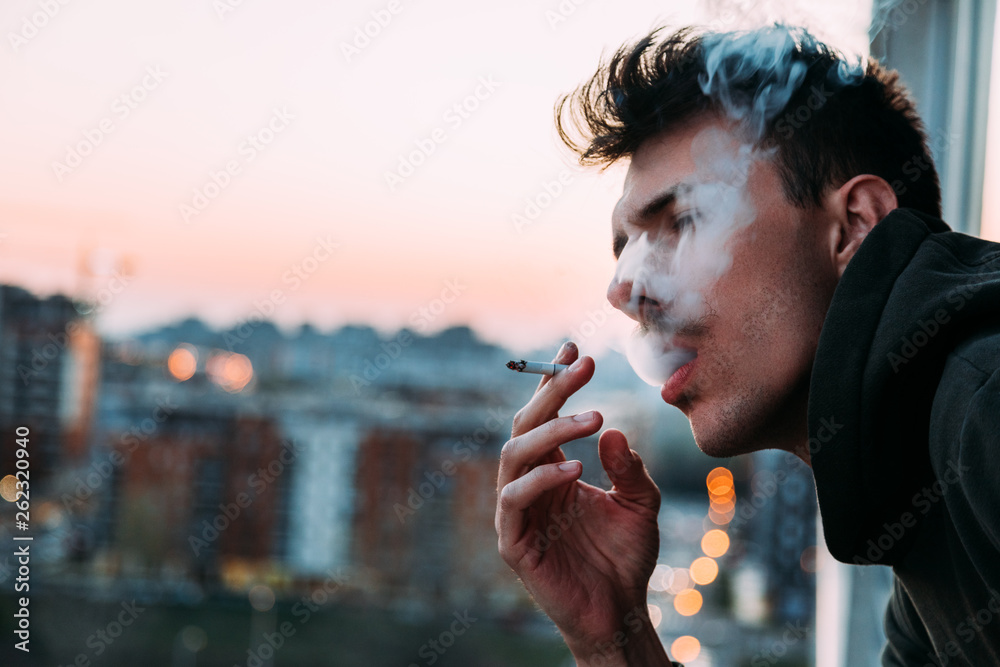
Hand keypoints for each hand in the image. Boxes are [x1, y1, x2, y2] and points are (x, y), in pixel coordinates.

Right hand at [495, 342, 671, 665]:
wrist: (620, 612)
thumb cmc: (625, 557)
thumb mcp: (643, 503)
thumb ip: (630, 467)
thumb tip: (613, 430)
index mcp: (552, 469)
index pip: (545, 416)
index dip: (554, 381)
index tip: (575, 348)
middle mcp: (530, 483)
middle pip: (526, 425)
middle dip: (553, 392)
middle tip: (584, 366)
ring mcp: (517, 511)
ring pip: (513, 455)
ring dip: (550, 431)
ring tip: (592, 418)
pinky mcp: (512, 541)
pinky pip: (515, 499)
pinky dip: (540, 479)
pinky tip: (574, 468)